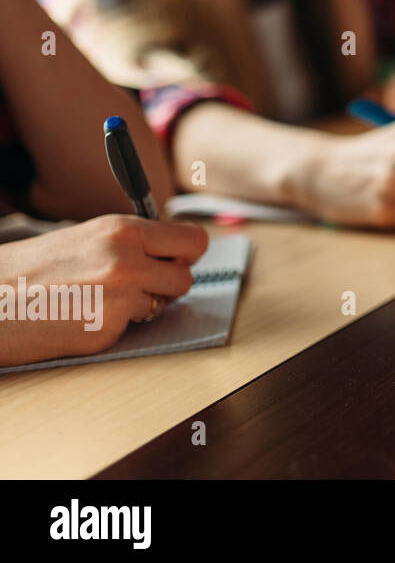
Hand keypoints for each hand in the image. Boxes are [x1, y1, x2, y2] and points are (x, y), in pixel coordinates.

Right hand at [0, 216, 207, 366]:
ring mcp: (119, 299)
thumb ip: (132, 243)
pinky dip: (112, 326)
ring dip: (138, 306)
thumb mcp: (87, 237)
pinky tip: (81, 317)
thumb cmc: (33, 268)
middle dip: (167, 285)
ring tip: (97, 298)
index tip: (177, 259)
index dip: (187, 254)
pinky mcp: (106, 332)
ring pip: (160, 306)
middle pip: (185, 278)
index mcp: (123, 230)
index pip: (193, 240)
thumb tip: (175, 253)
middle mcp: (127, 261)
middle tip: (140, 285)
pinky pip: (129, 329)